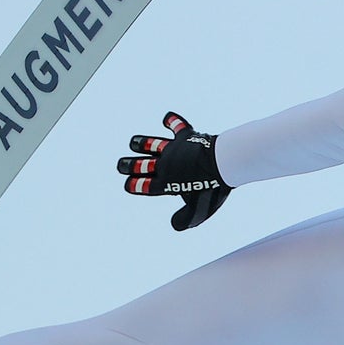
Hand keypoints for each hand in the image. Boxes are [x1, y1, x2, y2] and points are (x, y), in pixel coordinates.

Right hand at [117, 112, 233, 229]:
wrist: (223, 164)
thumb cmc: (211, 189)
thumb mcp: (198, 212)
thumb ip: (185, 219)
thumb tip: (175, 225)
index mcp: (165, 183)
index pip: (144, 185)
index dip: (134, 186)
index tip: (128, 185)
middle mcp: (165, 164)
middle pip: (142, 165)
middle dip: (129, 166)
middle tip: (121, 165)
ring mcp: (174, 149)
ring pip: (152, 144)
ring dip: (142, 143)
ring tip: (133, 142)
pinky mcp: (186, 137)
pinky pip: (176, 126)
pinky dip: (171, 121)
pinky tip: (166, 119)